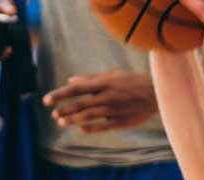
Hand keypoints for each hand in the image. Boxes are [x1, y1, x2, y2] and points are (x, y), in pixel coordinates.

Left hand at [43, 70, 157, 132]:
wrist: (158, 92)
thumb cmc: (133, 81)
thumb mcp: (113, 75)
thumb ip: (91, 79)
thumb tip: (70, 80)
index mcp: (105, 83)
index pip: (77, 88)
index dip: (60, 94)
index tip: (46, 100)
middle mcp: (107, 96)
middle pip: (79, 104)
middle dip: (64, 109)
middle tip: (54, 113)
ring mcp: (113, 109)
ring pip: (87, 116)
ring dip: (72, 120)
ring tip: (61, 122)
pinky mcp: (120, 121)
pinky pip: (101, 126)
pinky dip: (89, 128)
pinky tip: (81, 128)